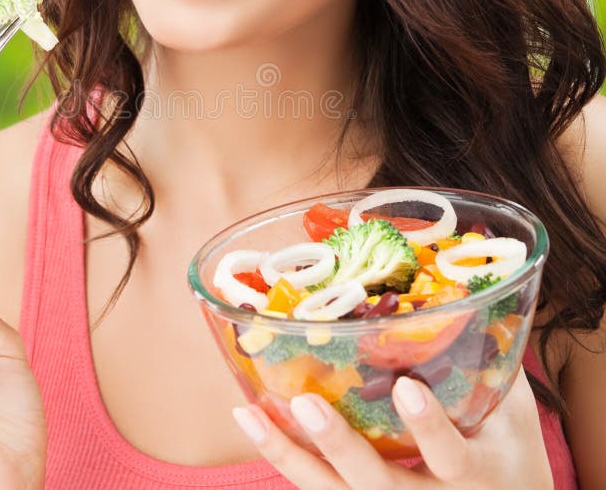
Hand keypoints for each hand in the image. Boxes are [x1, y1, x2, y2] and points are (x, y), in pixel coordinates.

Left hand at [231, 367, 552, 488]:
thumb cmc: (507, 451)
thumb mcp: (510, 412)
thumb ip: (488, 360)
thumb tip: (465, 290)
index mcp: (475, 474)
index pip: (453, 458)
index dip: (431, 429)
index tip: (408, 389)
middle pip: (378, 487)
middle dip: (342, 448)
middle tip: (307, 405)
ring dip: (289, 455)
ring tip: (249, 416)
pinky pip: (319, 486)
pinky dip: (284, 455)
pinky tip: (253, 421)